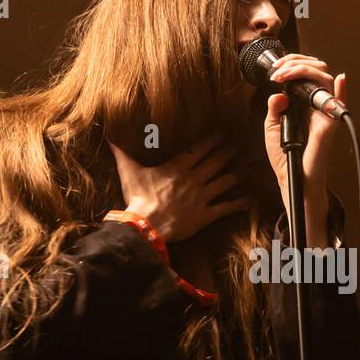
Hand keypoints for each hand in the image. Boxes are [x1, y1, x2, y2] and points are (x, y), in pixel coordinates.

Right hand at [108, 133, 251, 243]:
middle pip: (217, 161)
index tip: (222, 133)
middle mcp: (194, 178)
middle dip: (228, 152)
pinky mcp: (206, 215)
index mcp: (178, 166)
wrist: (146, 226)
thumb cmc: (137, 198)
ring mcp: (202, 196)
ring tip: (242, 169)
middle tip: (237, 146)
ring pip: (225, 181)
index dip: (213, 139)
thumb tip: (109, 135)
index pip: (200, 148)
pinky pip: (227, 207)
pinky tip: (250, 199)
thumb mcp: (128, 171)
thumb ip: (122, 152)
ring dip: (235, 174)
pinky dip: (240, 203)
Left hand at [262, 54, 348, 247]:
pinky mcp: (329, 125)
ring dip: (304, 70)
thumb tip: (279, 93)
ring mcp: (324, 113)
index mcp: (301, 103)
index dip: (290, 64)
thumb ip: (274, 108)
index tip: (275, 71)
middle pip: (315, 71)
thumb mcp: (272, 127)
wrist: (291, 179)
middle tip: (279, 71)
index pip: (302, 74)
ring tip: (286, 75)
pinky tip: (341, 79)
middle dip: (296, 62)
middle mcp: (314, 105)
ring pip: (324, 80)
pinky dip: (342, 91)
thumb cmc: (285, 157)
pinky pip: (339, 105)